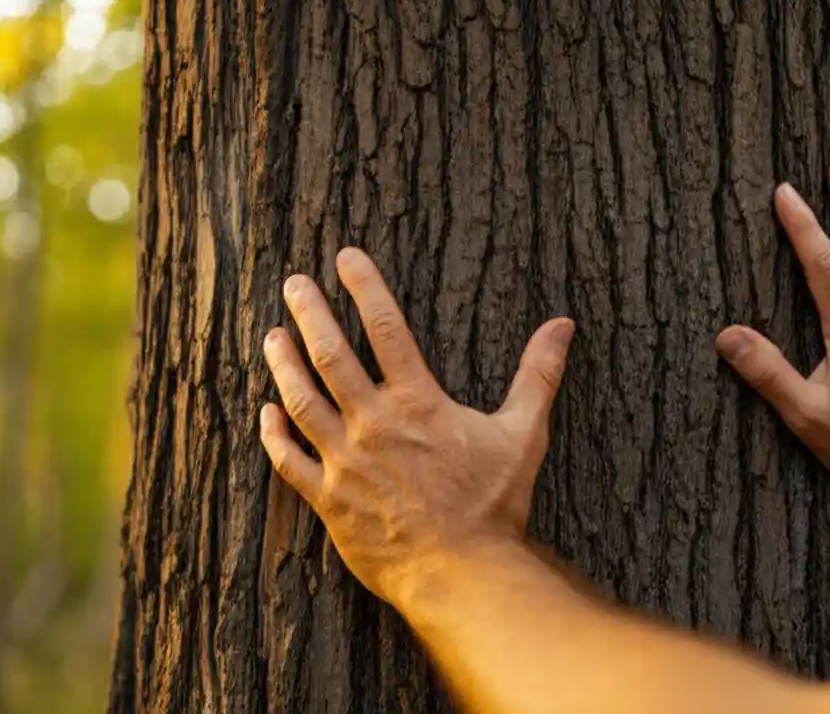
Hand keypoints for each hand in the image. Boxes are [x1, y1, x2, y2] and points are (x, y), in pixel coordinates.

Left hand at [259, 248, 574, 605]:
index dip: (364, 286)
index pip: (386, 327)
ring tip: (271, 336)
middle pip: (331, 355)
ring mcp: (346, 462)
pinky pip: (290, 462)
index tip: (345, 257)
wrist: (462, 573)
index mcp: (418, 403)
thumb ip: (538, 375)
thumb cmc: (494, 505)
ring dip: (283, 365)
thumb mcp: (524, 434)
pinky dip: (274, 436)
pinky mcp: (329, 500)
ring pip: (302, 401)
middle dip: (310, 313)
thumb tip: (563, 325)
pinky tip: (265, 413)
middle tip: (292, 282)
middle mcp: (374, 424)